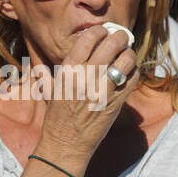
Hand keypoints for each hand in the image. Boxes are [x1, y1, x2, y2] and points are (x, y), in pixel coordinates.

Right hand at [30, 25, 138, 169]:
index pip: (87, 39)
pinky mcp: (116, 101)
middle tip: (122, 38)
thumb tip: (44, 65)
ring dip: (129, 54)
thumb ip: (48, 76)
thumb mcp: (49, 93)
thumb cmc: (56, 119)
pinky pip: (132, 78)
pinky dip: (134, 72)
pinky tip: (129, 73)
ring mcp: (101, 89)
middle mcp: (84, 78)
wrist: (65, 145)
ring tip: (127, 55)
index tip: (104, 32)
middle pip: (110, 44)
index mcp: (66, 72)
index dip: (100, 31)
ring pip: (126, 59)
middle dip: (119, 38)